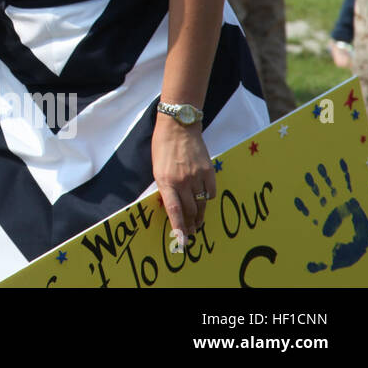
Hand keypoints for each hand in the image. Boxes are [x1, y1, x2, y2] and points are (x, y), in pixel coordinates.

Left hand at [151, 113, 213, 238]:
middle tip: (191, 233)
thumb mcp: (157, 169)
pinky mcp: (208, 171)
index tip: (182, 241)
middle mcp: (182, 181)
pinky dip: (207, 198)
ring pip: (201, 204)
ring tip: (198, 223)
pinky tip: (204, 200)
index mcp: (165, 181)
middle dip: (190, 225)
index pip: (174, 211)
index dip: (179, 228)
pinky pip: (210, 192)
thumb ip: (165, 187)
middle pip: (190, 210)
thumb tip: (173, 205)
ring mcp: (197, 176)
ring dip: (199, 216)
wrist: (179, 126)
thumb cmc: (163, 147)